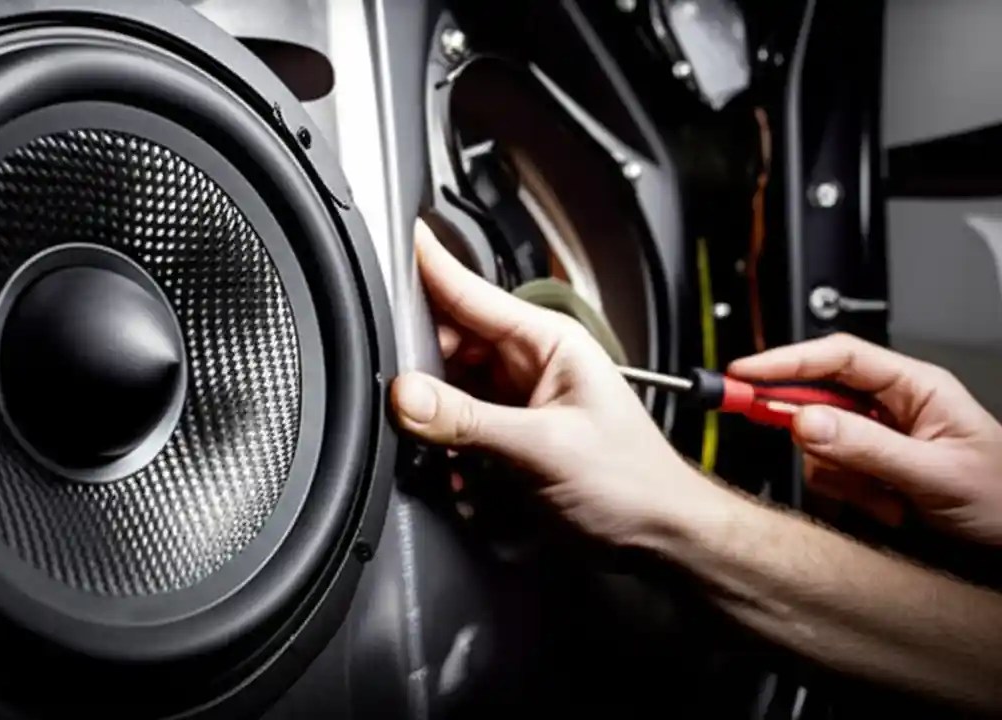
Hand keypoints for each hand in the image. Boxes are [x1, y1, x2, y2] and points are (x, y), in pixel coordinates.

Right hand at [390, 222, 725, 547]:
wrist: (657, 536)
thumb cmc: (632, 481)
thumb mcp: (544, 447)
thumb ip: (469, 421)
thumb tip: (406, 395)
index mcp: (547, 341)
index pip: (472, 292)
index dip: (429, 268)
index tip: (392, 241)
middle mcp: (525, 363)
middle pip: (446, 342)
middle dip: (418, 365)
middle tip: (392, 386)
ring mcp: (513, 399)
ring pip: (445, 387)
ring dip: (430, 413)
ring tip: (428, 437)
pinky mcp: (504, 436)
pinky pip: (453, 426)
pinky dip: (442, 444)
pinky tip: (448, 464)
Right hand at [729, 334, 1001, 545]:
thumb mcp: (935, 472)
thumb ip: (867, 447)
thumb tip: (804, 421)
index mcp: (915, 386)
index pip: (838, 357)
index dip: (787, 361)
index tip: (745, 374)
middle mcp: (892, 407)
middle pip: (819, 398)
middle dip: (814, 432)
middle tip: (807, 448)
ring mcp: (878, 440)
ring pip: (819, 442)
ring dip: (841, 476)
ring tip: (885, 499)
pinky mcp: (870, 471)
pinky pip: (830, 474)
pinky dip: (849, 496)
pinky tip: (888, 509)